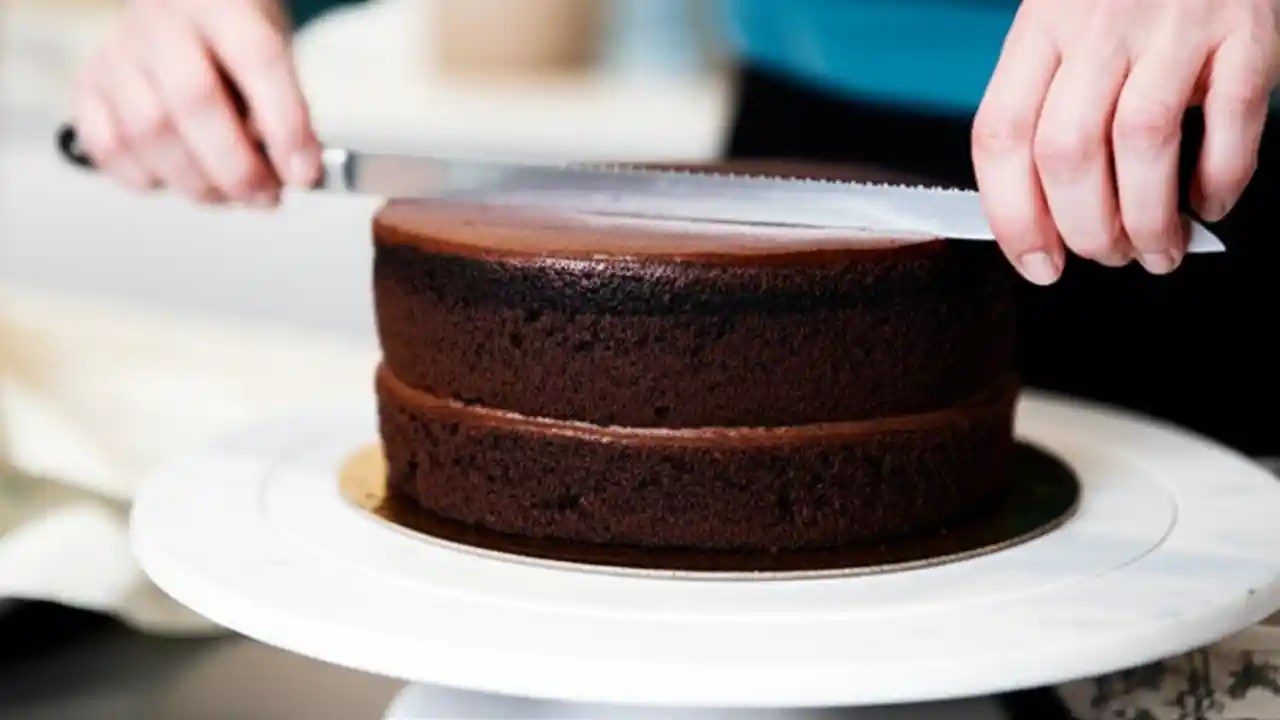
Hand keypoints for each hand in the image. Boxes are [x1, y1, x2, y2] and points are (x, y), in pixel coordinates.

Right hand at [71, 0, 321, 205]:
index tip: (305, 175)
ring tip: (230, 194)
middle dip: (237, 168)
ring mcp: (119, 52)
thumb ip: (282, 106)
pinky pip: (108, 147)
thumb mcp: (275, 49)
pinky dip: (148, 178)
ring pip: (147, 131)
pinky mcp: (89, 83)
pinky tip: (180, 178)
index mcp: (223, 4)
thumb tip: (292, 171)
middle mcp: (163, 22)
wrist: (184, 5)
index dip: (285, 125)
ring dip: (197, 182)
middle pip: (194, 101)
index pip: (258, 58)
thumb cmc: (236, 35)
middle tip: (267, 197)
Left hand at [972, 0, 1278, 284]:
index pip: (1002, 136)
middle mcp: (1098, 26)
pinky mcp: (1245, 28)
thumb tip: (1039, 208)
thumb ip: (1046, 97)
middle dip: (1085, 229)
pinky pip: (1231, 118)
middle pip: (1067, 152)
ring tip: (1156, 250)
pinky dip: (1222, 176)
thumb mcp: (1064, 19)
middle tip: (1104, 256)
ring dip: (1147, 220)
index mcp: (1041, 26)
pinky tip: (1210, 200)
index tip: (1035, 261)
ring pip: (1140, 144)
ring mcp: (1173, 25)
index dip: (1013, 216)